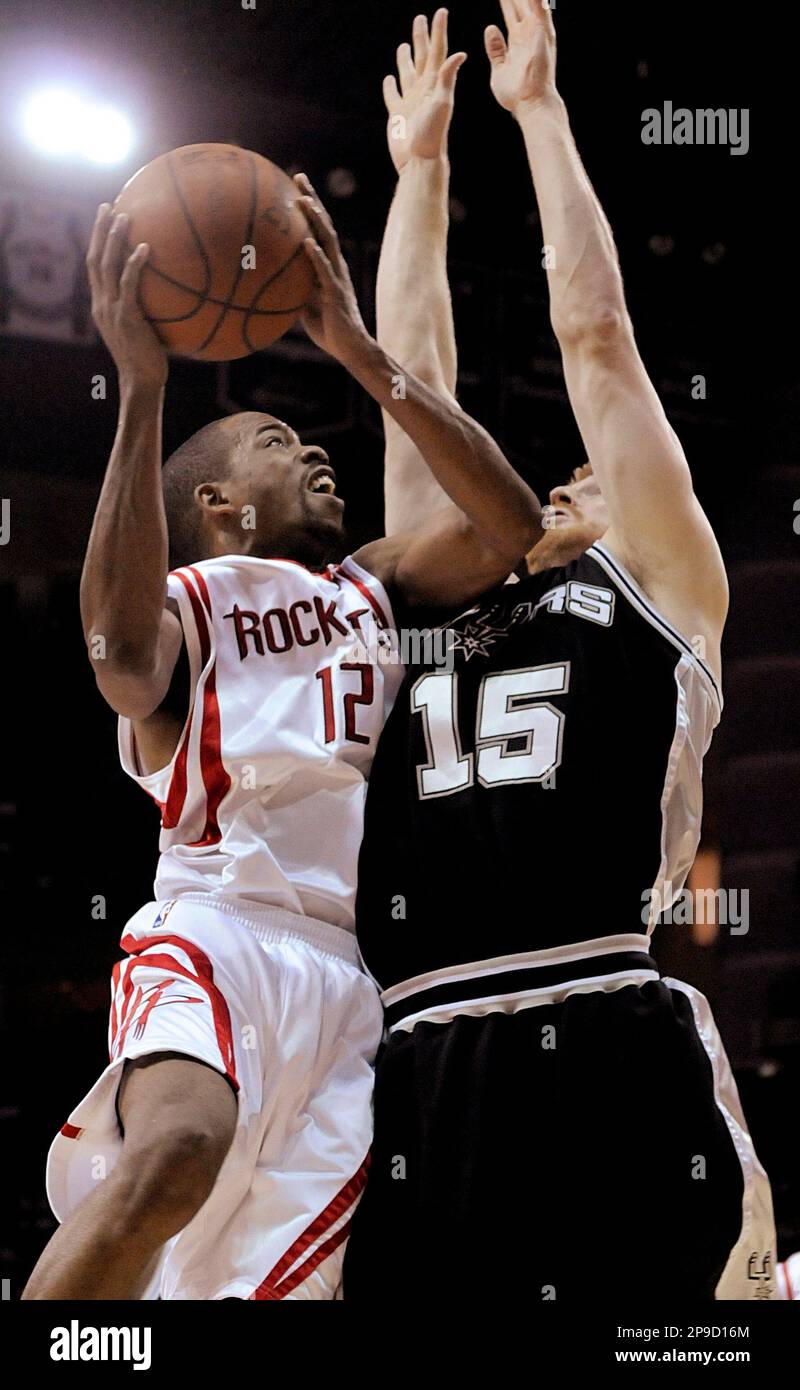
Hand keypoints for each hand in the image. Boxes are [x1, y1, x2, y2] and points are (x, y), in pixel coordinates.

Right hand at [86, 205, 167, 390]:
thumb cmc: (148, 360)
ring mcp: (111, 310)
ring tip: (123, 217)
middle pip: (94, 259)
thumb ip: (145, 311)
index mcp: (101, 306)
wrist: (142, 382)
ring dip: (113, 239)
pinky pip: (128, 284)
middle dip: (98, 230)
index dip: (95, 242)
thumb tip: (169, 295)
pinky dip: (134, 263)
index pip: (94, 268)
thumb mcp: (141, 331)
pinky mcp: (126, 317)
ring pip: (106, 266)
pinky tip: (145, 247)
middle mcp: (101, 304)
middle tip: (106, 206)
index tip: (102, 221)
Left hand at [294, 174, 369, 364]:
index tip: (294, 186)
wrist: (350, 349)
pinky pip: (325, 270)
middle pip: (324, 225)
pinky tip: (306, 241)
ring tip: (303, 201)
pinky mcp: (336, 293)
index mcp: (329, 265)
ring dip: (316, 220)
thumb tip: (269, 280)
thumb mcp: (304, 304)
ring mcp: (337, 277)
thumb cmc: (327, 329)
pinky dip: (316, 255)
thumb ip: (293, 287)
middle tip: (298, 178)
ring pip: (328, 241)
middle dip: (312, 200)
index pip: (318, 229)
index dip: (309, 208)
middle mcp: (335, 265)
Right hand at [384, 9, 465, 173]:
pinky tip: (388, 79)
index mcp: (434, 84)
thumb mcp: (442, 103)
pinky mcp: (398, 115)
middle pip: (421, 57)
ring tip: (404, 45)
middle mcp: (423, 90)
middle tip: (420, 18)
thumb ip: (448, 77)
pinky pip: (393, 95)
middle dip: (422, 37)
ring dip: (406, 59)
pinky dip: (390, 86)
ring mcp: (410, 101)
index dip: (438, 31)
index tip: (440, 11)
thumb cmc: (433, 135)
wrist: (420, 162)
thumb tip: (460, 53)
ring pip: (407, 73)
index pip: (437, 52)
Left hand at [485, 0, 556, 116]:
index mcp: (517, 40)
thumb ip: (496, 49)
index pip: (510, 10)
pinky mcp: (542, 37)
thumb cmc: (516, 94)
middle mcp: (528, 33)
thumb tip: (490, 28)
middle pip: (519, 2)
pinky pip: (541, 13)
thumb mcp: (499, 69)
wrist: (530, 106)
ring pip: (531, 2)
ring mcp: (536, 33)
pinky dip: (538, 2)